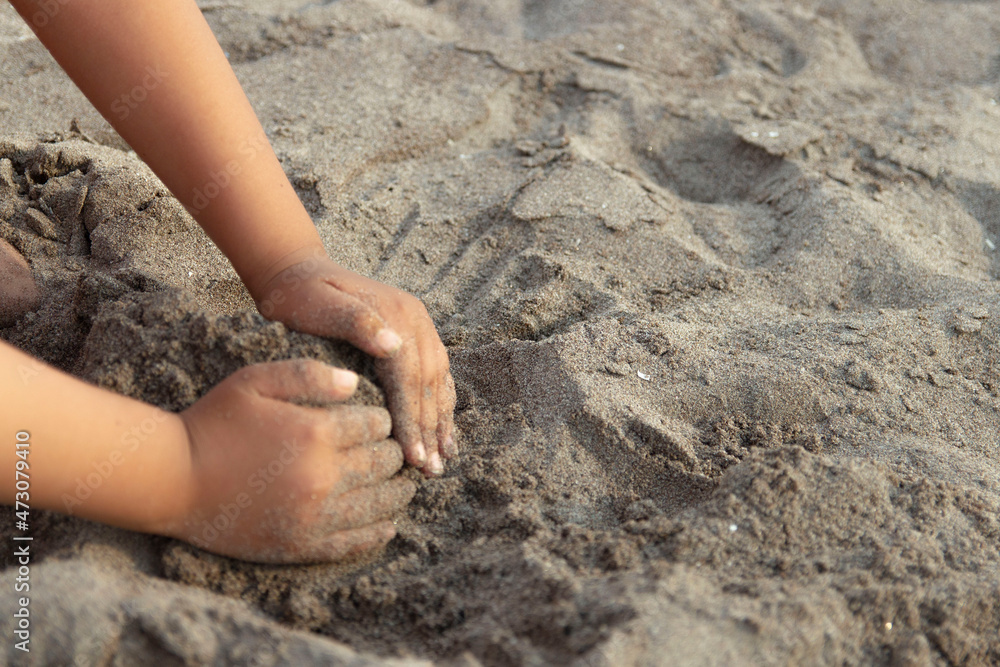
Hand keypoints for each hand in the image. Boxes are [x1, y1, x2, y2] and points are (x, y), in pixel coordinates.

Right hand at [171, 359, 414, 563]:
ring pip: (381, 504)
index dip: (382, 422)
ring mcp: (313, 515)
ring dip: (396, 493)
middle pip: (384, 464)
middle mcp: (322, 476)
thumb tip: (356, 381)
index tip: (377, 423)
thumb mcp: (254, 381)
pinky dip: (378, 532)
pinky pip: (356, 541)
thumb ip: (308, 374)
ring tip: (401, 485)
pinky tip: (387, 524)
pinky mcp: (302, 545)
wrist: (172, 480)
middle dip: (392, 455)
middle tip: (391, 453)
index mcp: (314, 432)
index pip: (377, 426)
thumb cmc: (213, 423)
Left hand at [252, 248, 456, 476]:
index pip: (409, 378)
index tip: (412, 458)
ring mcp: (419, 326)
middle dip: (430, 430)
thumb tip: (393, 346)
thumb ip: (354, 322)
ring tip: (443, 462)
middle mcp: (415, 319)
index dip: (412, 420)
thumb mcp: (318, 304)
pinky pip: (437, 375)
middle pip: (429, 384)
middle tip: (431, 471)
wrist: (298, 271)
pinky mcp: (415, 334)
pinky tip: (444, 432)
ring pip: (439, 382)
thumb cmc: (299, 295)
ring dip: (442, 423)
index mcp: (396, 314)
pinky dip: (442, 405)